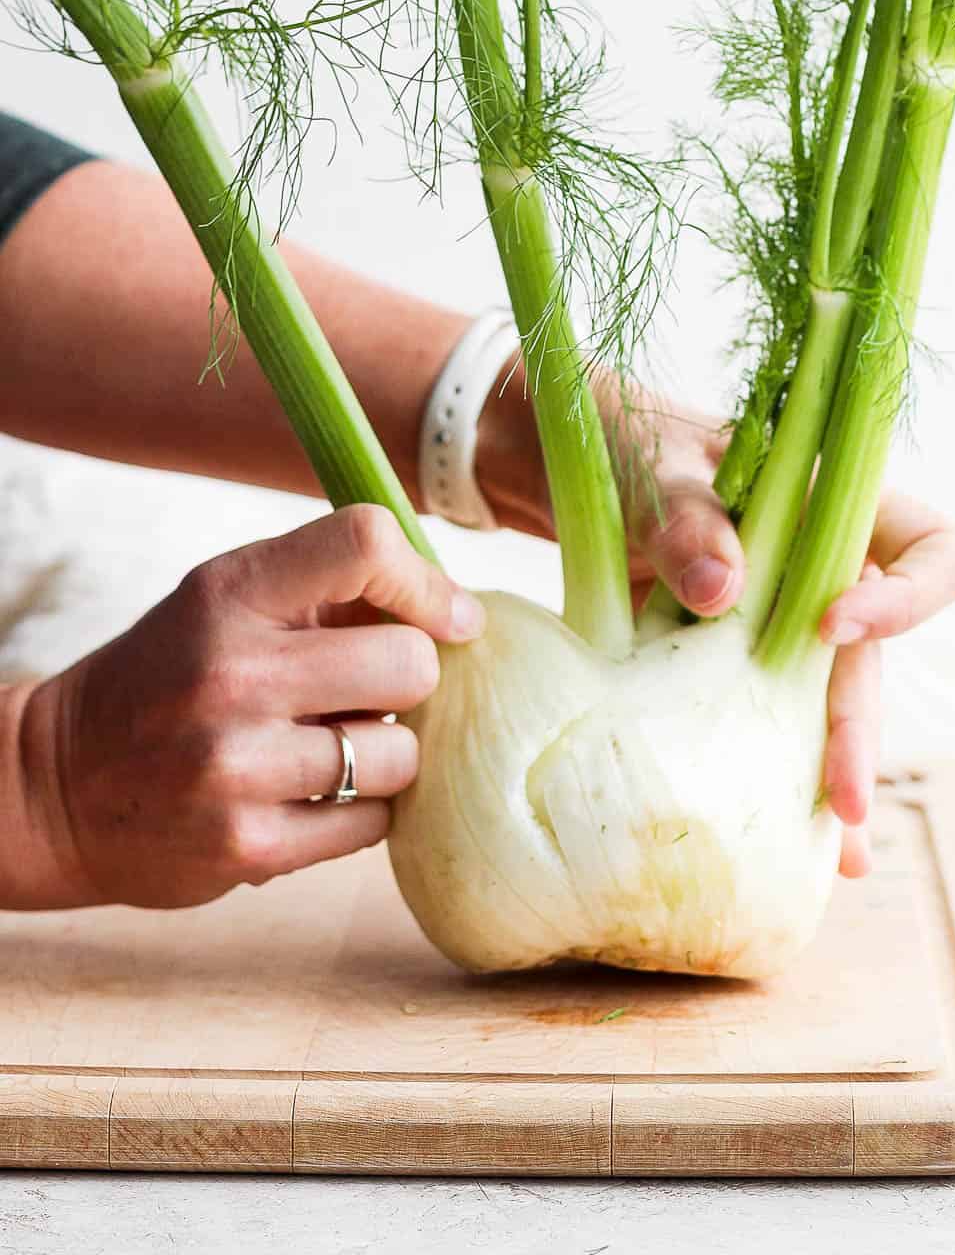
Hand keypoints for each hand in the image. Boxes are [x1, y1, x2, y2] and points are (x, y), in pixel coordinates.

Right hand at [10, 507, 483, 909]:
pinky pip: (374, 823)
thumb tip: (457, 610)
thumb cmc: (175, 678)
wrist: (61, 786)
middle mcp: (232, 674)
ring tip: (332, 747)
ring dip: (386, 753)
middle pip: (410, 662)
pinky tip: (311, 795)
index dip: (426, 581)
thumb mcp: (228, 604)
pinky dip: (360, 811)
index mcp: (230, 593)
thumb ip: (330, 592)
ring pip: (402, 754)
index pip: (365, 544)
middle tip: (369, 692)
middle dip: (410, 679)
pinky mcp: (249, 848)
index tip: (447, 617)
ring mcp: (238, 767)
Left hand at [480, 383, 954, 879]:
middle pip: (874, 655)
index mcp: (835, 503)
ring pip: (823, 702)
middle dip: (860, 725)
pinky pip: (763, 722)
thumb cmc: (623, 434)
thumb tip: (724, 588)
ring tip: (833, 854)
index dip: (909, 596)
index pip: (932, 550)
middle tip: (843, 798)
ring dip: (826, 771)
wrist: (553, 458)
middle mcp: (821, 569)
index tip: (833, 624)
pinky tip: (783, 847)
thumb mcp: (649, 461)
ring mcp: (776, 622)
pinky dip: (770, 777)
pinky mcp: (727, 663)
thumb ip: (685, 513)